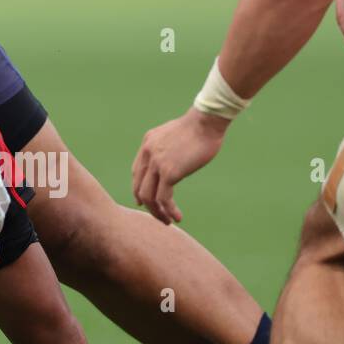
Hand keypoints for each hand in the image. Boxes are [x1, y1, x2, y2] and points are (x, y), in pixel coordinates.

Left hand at [131, 108, 229, 224]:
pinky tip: (177, 217)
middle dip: (147, 204)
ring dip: (157, 212)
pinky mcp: (169, 172)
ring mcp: (156, 163)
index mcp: (147, 143)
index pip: (137, 172)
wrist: (206, 122)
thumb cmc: (198, 128)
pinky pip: (163, 197)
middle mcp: (147, 153)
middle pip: (138, 186)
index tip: (147, 201)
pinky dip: (168, 210)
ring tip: (168, 221)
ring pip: (148, 196)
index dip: (140, 188)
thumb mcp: (175, 135)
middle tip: (159, 216)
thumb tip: (173, 158)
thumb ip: (168, 147)